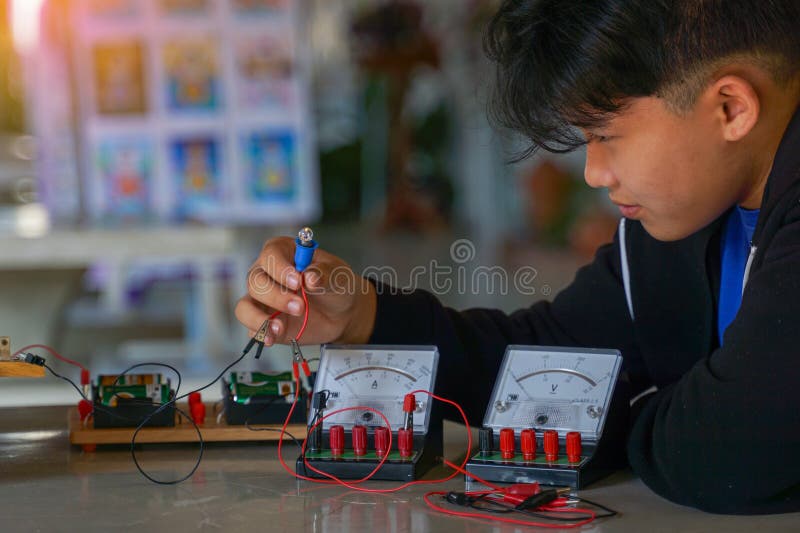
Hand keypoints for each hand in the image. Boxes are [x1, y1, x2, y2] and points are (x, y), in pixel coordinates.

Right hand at [235, 237, 376, 345]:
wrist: (340, 312)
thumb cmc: (335, 285)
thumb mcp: (337, 275)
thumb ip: (325, 274)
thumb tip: (310, 277)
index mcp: (283, 253)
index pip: (271, 255)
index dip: (281, 269)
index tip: (298, 281)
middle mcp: (266, 274)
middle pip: (255, 282)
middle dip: (276, 296)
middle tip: (300, 307)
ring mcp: (262, 300)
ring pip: (244, 307)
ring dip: (259, 319)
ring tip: (280, 327)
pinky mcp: (264, 322)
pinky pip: (252, 329)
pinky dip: (262, 334)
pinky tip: (274, 338)